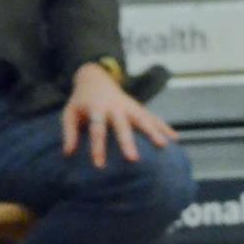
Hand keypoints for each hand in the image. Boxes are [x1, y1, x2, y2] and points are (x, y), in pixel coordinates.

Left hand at [62, 63, 176, 168]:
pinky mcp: (138, 107)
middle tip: (133, 159)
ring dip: (153, 132)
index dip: (98, 148)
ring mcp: (129, 106)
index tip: (100, 165)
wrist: (95, 78)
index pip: (98, 129)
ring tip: (163, 146)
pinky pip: (153, 117)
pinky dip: (164, 127)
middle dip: (128, 142)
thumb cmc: (81, 101)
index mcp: (97, 108)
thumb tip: (68, 153)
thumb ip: (69, 132)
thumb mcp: (69, 113)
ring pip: (143, 119)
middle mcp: (115, 107)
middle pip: (122, 126)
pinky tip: (175, 139)